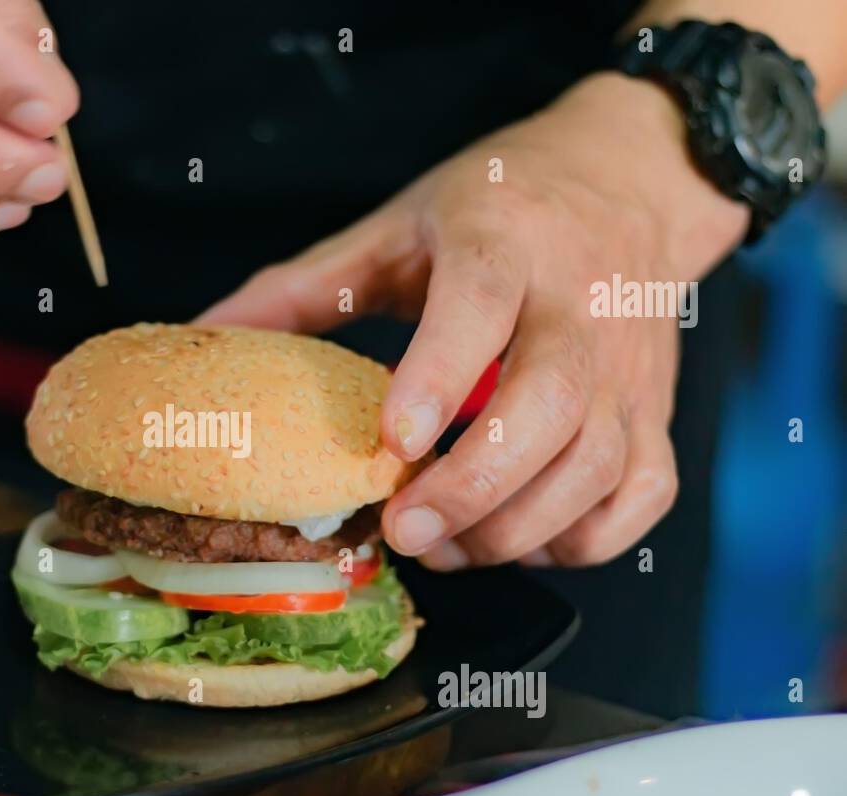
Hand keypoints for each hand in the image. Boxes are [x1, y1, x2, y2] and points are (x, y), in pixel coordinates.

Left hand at [197, 74, 749, 568]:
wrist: (626, 182)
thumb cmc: (499, 207)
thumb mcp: (395, 229)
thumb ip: (302, 287)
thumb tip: (208, 333)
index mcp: (503, 240)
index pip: (481, 303)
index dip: (439, 374)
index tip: (392, 439)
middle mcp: (580, 304)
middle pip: (551, 404)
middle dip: (476, 483)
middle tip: (406, 530)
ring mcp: (628, 365)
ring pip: (597, 463)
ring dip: (517, 528)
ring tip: (443, 545)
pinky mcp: (655, 411)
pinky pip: (641, 494)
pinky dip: (584, 539)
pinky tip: (523, 539)